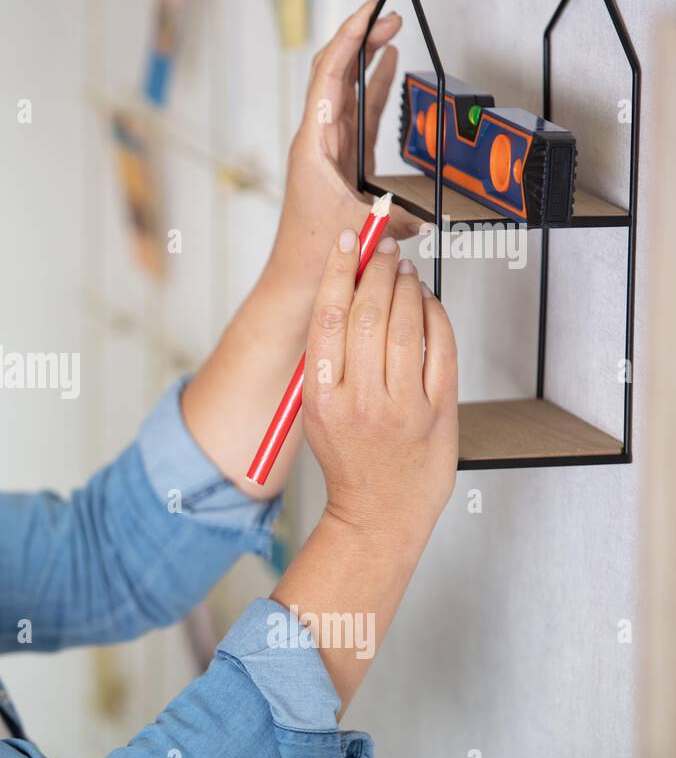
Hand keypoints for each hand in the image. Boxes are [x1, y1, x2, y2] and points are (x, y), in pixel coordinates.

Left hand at [273, 0, 420, 284]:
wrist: (297, 279)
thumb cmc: (313, 255)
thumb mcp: (358, 231)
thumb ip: (394, 221)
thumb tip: (420, 214)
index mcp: (314, 146)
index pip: (328, 78)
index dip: (348, 40)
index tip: (367, 13)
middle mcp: (318, 142)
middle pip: (336, 75)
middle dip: (360, 40)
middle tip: (387, 16)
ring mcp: (331, 149)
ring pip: (349, 90)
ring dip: (368, 58)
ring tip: (390, 29)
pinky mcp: (345, 161)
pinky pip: (360, 113)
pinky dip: (375, 86)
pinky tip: (388, 65)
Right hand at [302, 228, 457, 550]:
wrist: (379, 514)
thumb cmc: (347, 461)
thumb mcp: (317, 414)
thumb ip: (327, 362)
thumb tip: (346, 295)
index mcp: (321, 397)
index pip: (329, 316)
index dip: (340, 270)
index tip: (349, 243)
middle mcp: (360, 400)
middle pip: (368, 312)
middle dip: (377, 270)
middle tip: (382, 248)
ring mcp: (402, 407)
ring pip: (405, 324)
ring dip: (406, 286)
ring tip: (403, 269)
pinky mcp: (438, 413)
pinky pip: (440, 349)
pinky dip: (435, 316)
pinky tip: (427, 302)